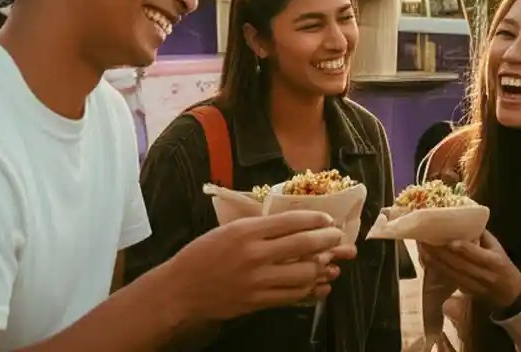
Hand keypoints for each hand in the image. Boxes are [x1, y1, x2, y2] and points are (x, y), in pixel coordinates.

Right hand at [169, 211, 344, 321]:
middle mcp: (254, 254)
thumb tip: (290, 227)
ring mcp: (258, 280)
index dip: (315, 219)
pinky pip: (294, 295)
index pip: (290, 221)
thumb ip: (255, 229)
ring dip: (323, 267)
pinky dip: (312, 289)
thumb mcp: (225, 232)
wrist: (182, 288)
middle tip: (338, 238)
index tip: (327, 219)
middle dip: (328, 240)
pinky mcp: (259, 301)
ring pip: (305, 273)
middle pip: (304, 245)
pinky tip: (319, 285)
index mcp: (244, 231)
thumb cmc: (201, 255)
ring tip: (331, 263)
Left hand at [418, 231, 520, 308]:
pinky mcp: (466, 290)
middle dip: (439, 251)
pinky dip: (435, 267)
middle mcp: (484, 274)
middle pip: (459, 264)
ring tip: (421, 246)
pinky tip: (425, 258)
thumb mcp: (497, 248)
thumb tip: (463, 218)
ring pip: (450, 272)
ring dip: (433, 259)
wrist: (511, 293)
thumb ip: (481, 235)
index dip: (463, 248)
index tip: (449, 241)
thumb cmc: (503, 264)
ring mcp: (474, 284)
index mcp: (494, 262)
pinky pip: (448, 278)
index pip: (477, 255)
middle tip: (424, 238)